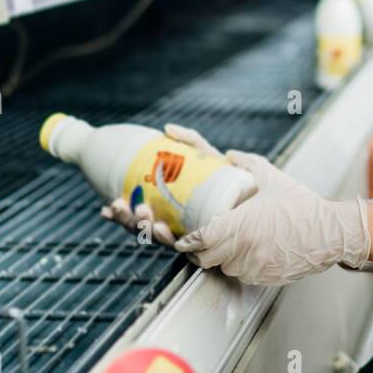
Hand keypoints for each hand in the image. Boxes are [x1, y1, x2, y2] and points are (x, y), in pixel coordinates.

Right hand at [99, 123, 227, 247]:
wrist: (265, 196)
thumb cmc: (233, 177)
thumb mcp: (208, 157)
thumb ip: (190, 141)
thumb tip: (167, 128)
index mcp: (169, 210)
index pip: (140, 214)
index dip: (121, 213)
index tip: (107, 207)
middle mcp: (177, 225)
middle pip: (145, 228)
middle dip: (128, 220)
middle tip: (120, 205)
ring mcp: (191, 235)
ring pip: (160, 237)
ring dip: (144, 227)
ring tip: (142, 214)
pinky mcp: (206, 242)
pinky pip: (184, 244)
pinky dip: (169, 237)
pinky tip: (160, 229)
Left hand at [174, 151, 369, 285]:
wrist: (331, 232)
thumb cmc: (302, 206)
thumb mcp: (274, 179)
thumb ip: (249, 163)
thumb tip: (231, 154)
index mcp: (241, 224)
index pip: (201, 239)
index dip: (188, 241)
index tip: (182, 240)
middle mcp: (244, 248)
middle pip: (207, 259)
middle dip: (201, 252)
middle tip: (202, 244)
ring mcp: (255, 266)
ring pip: (225, 268)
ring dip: (224, 259)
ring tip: (232, 246)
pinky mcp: (266, 278)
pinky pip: (244, 276)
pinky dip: (243, 267)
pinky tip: (252, 254)